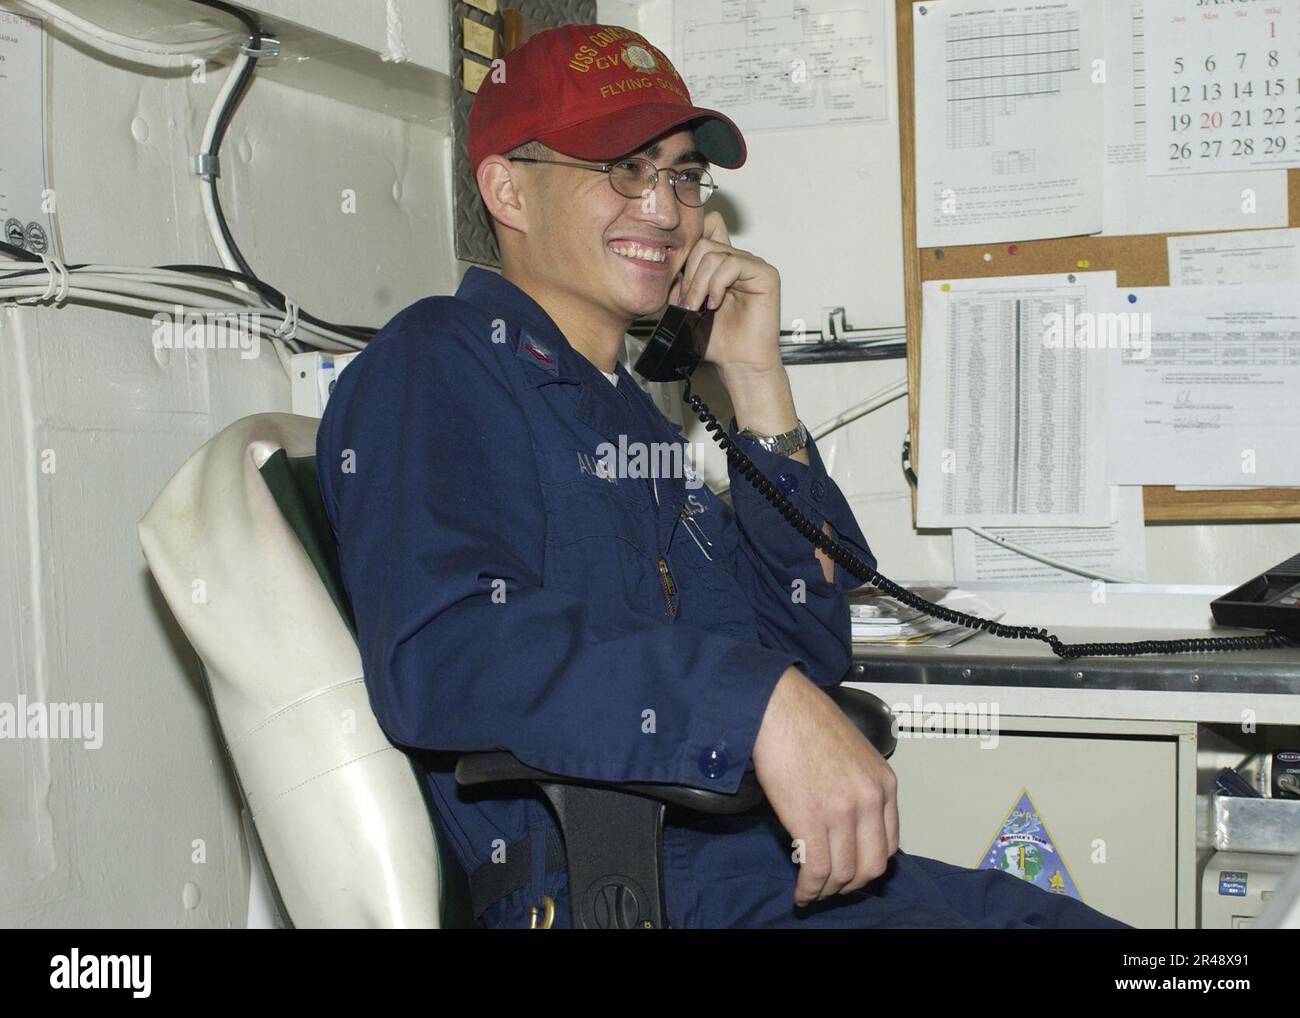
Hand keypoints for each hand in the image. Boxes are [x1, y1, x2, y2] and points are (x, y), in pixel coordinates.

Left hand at [668, 210, 781, 374]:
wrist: (738, 362)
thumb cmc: (719, 340)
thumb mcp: (687, 305)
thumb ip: (681, 281)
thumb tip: (670, 264)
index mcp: (721, 264)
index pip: (706, 227)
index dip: (688, 244)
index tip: (677, 275)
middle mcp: (738, 261)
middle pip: (703, 241)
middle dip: (689, 274)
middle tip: (688, 301)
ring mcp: (753, 266)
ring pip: (714, 254)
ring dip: (699, 284)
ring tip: (699, 306)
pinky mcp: (765, 275)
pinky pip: (732, 264)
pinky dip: (717, 285)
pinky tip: (716, 303)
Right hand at [751, 666, 899, 907]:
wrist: (778, 706)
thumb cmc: (807, 721)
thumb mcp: (854, 752)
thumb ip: (860, 787)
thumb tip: (848, 821)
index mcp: (884, 783)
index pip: (890, 844)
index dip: (868, 865)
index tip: (851, 871)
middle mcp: (870, 800)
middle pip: (872, 866)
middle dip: (851, 885)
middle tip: (832, 888)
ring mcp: (841, 811)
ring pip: (844, 873)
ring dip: (827, 891)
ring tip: (812, 893)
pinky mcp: (810, 818)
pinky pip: (816, 870)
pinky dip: (809, 889)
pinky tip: (801, 893)